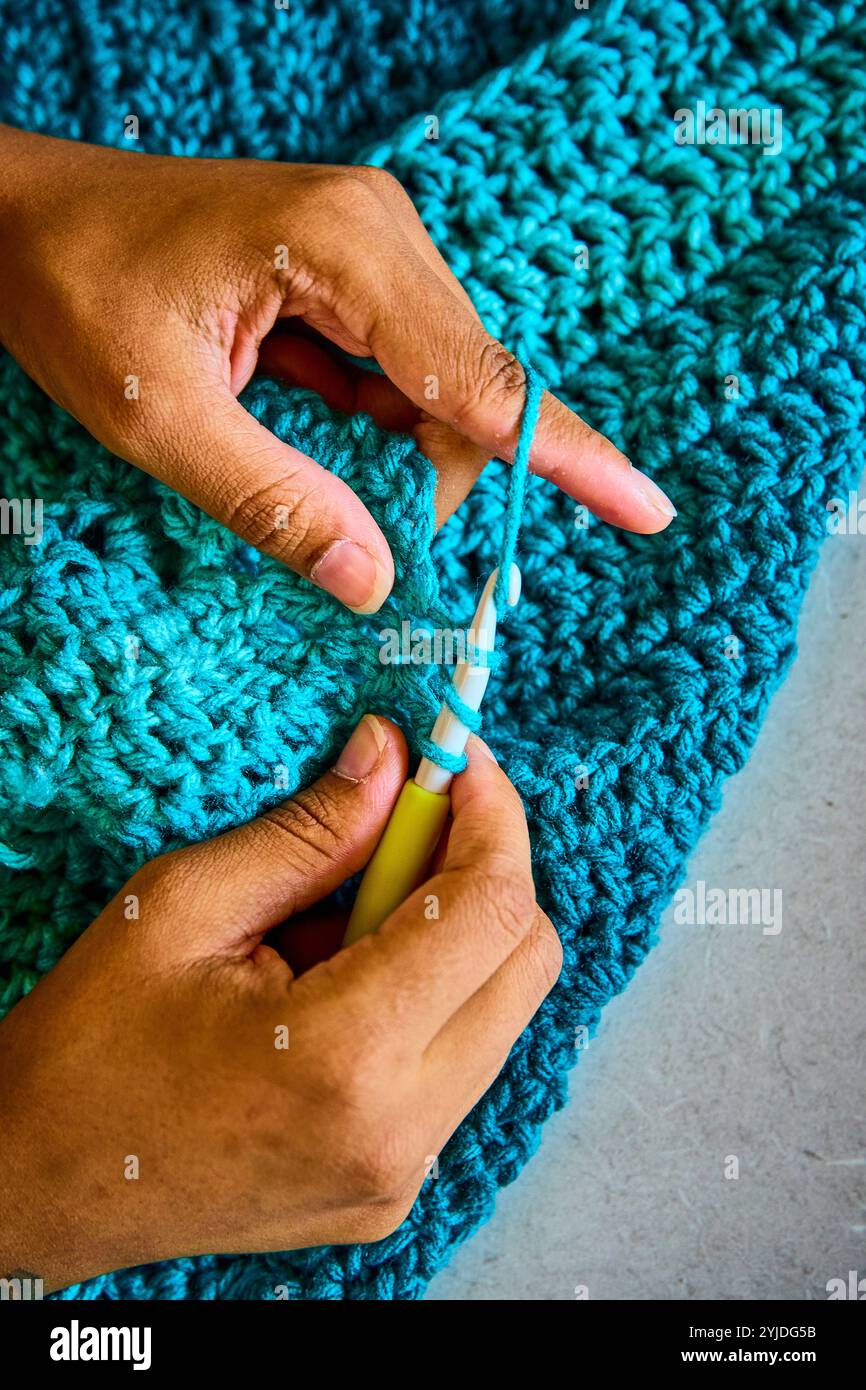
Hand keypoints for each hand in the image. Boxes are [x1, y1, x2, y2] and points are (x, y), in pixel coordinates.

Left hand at [0, 126, 675, 612]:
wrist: (19, 214)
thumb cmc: (74, 288)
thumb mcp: (161, 417)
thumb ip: (273, 500)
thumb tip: (374, 582)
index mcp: (348, 250)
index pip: (486, 380)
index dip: (567, 456)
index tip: (646, 509)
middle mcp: (379, 237)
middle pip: (468, 392)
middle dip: (434, 483)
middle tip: (363, 546)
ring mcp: (368, 253)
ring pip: (438, 391)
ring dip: (399, 462)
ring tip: (297, 472)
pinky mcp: (349, 278)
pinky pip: (399, 375)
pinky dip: (376, 434)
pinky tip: (313, 445)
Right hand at [0, 720, 560, 1292]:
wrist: (38, 1186)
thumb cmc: (88, 1047)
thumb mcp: (184, 907)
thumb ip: (311, 831)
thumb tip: (393, 757)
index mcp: (345, 1057)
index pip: (491, 912)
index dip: (493, 816)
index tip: (458, 758)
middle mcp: (398, 1131)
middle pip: (526, 962)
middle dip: (486, 869)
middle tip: (410, 820)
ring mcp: (400, 1174)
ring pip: (501, 1014)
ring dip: (453, 935)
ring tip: (348, 912)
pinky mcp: (390, 1188)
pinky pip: (457, 1064)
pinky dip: (428, 997)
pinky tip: (343, 977)